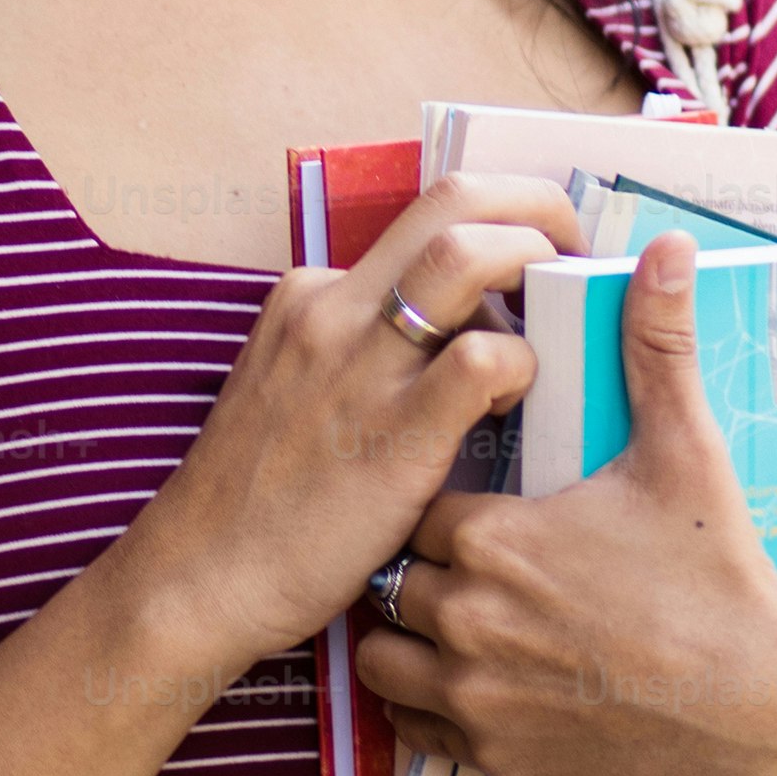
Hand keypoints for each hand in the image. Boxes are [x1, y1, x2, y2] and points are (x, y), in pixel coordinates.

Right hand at [113, 176, 572, 675]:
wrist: (202, 575)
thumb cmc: (260, 498)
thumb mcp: (294, 388)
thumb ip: (363, 352)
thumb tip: (462, 336)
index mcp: (313, 293)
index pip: (424, 220)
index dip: (497, 226)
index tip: (535, 254)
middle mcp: (334, 307)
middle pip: (452, 200)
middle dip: (535, 205)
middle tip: (574, 248)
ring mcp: (361, 364)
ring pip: (468, 253)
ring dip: (536, 266)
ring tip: (563, 316)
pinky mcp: (393, 432)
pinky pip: (485, 360)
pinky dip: (522, 367)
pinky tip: (514, 405)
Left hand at [354, 234, 776, 775]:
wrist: (762, 704)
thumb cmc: (720, 575)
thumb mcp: (688, 452)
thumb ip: (657, 350)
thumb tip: (666, 252)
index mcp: (497, 539)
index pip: (417, 504)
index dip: (441, 503)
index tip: (477, 506)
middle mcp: (469, 620)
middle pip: (391, 578)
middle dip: (418, 567)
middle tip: (469, 563)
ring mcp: (475, 698)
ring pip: (382, 657)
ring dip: (405, 638)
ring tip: (455, 619)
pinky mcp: (492, 758)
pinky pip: (413, 729)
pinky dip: (426, 707)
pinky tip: (472, 681)